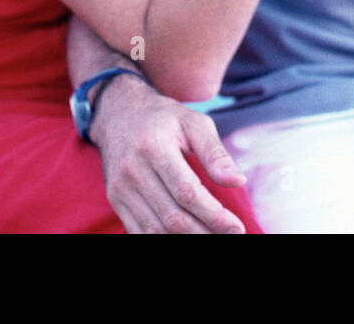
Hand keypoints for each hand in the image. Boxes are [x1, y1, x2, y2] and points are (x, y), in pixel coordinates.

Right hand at [89, 74, 246, 233]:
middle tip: (231, 237)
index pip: (186, 192)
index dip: (213, 215)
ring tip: (211, 237)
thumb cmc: (164, 118)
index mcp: (153, 147)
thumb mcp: (193, 123)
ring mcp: (120, 188)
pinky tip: (187, 236)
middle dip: (205, 232)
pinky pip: (139, 232)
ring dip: (187, 240)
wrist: (119, 112)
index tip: (237, 228)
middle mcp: (132, 170)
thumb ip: (215, 153)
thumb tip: (238, 181)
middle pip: (172, 216)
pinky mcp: (115, 200)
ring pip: (156, 230)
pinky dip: (163, 240)